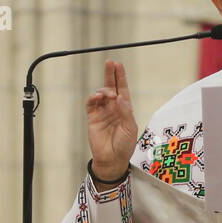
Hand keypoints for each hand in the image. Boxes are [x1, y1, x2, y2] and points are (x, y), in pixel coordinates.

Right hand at [85, 61, 138, 180]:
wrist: (112, 159)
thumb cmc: (124, 145)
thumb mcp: (130, 128)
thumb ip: (125, 112)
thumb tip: (120, 97)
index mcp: (125, 109)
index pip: (122, 89)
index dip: (120, 77)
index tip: (118, 65)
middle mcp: (113, 108)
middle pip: (111, 87)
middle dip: (110, 75)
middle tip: (109, 63)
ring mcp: (102, 112)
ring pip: (101, 94)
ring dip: (104, 90)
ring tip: (108, 95)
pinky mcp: (93, 118)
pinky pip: (91, 104)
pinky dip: (93, 98)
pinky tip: (98, 97)